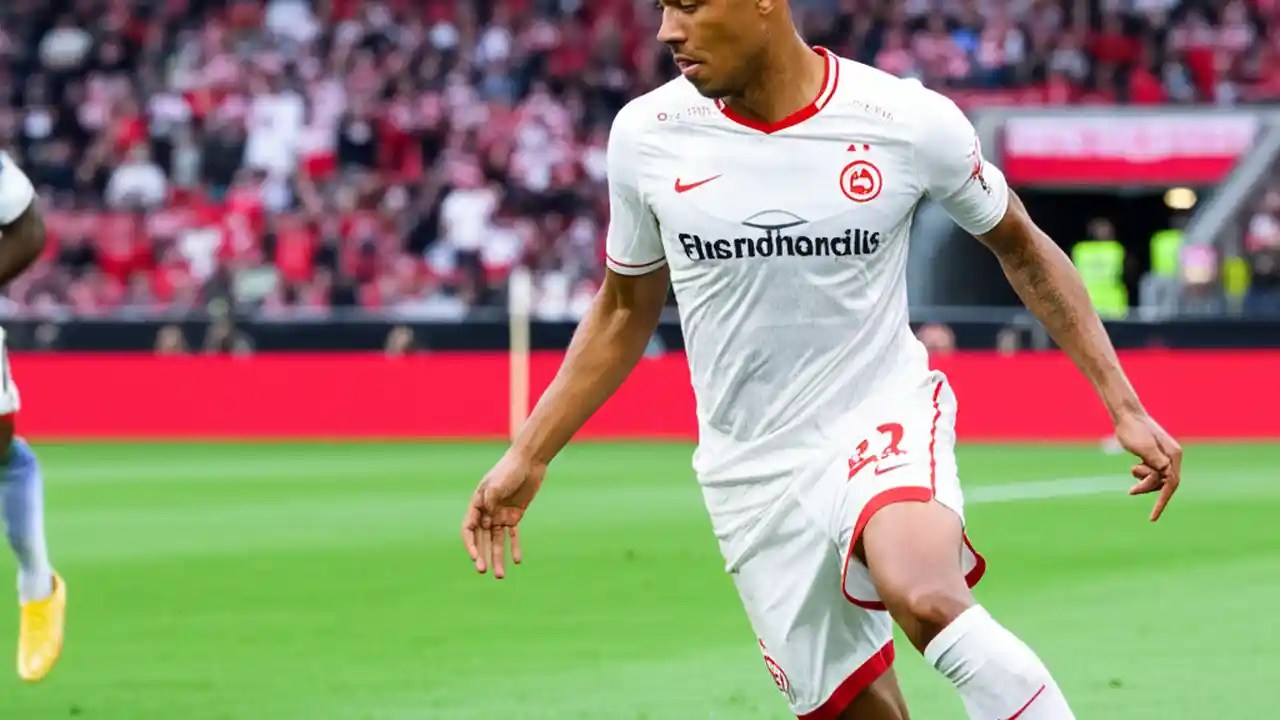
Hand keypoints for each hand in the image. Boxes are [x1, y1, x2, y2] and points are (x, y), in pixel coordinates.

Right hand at [461, 451, 546, 578]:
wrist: (529, 462)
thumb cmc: (510, 469)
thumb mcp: (498, 483)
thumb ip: (491, 499)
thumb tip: (487, 518)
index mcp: (477, 504)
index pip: (469, 529)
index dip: (470, 544)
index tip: (475, 557)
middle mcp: (487, 512)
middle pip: (481, 539)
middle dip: (482, 556)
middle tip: (483, 571)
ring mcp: (500, 515)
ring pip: (496, 541)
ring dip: (497, 557)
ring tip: (500, 576)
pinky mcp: (514, 516)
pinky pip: (512, 536)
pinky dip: (514, 548)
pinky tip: (516, 561)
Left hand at [1114, 412, 1182, 521]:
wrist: (1126, 415)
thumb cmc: (1133, 430)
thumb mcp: (1143, 447)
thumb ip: (1156, 461)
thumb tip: (1167, 473)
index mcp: (1173, 455)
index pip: (1171, 484)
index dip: (1162, 502)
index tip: (1152, 517)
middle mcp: (1172, 456)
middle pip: (1163, 483)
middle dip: (1148, 487)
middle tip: (1131, 491)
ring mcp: (1164, 456)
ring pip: (1156, 478)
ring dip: (1144, 480)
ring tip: (1133, 469)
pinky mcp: (1155, 455)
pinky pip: (1151, 472)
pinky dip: (1142, 474)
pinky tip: (1134, 467)